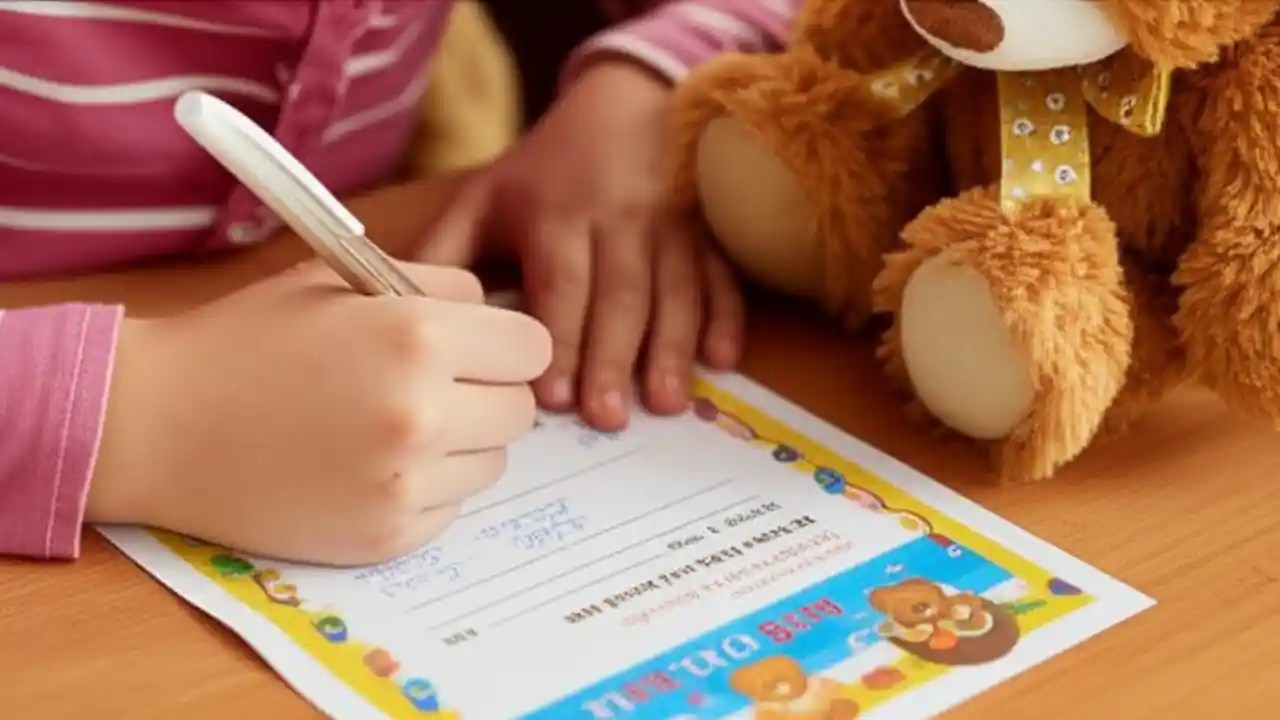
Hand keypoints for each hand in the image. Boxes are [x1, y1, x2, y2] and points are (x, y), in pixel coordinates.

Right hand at [86, 260, 551, 565]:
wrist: (157, 424)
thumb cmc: (247, 340)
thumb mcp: (341, 282)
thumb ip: (436, 289)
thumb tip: (499, 314)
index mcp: (419, 338)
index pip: (533, 347)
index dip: (505, 343)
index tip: (479, 348)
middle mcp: (423, 414)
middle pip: (522, 409)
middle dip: (488, 393)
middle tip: (434, 387)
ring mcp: (405, 483)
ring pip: (492, 462)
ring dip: (461, 443)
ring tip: (391, 426)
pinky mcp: (386, 536)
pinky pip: (451, 507)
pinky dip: (425, 487)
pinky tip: (369, 465)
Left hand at [429, 60, 744, 430]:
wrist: (623, 109)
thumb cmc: (546, 171)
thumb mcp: (485, 197)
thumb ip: (446, 254)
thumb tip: (400, 312)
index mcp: (557, 215)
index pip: (561, 284)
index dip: (560, 341)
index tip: (553, 396)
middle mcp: (618, 221)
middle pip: (619, 296)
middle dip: (614, 359)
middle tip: (608, 419)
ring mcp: (669, 227)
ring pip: (674, 292)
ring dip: (671, 348)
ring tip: (665, 404)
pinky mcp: (705, 235)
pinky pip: (720, 277)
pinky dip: (725, 318)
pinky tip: (721, 362)